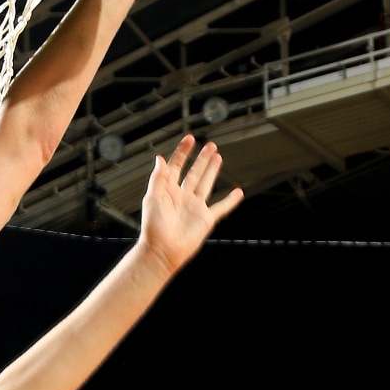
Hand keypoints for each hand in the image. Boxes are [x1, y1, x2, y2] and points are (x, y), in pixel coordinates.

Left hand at [138, 135, 242, 274]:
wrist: (162, 251)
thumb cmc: (154, 228)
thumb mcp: (152, 198)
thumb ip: (158, 178)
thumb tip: (159, 159)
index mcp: (168, 190)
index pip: (177, 166)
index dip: (182, 152)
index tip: (189, 139)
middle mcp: (182, 197)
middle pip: (194, 172)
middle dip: (201, 159)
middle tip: (209, 145)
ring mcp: (195, 207)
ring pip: (206, 184)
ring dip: (212, 171)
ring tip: (218, 157)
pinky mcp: (206, 219)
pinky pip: (221, 208)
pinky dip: (231, 201)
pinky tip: (237, 193)